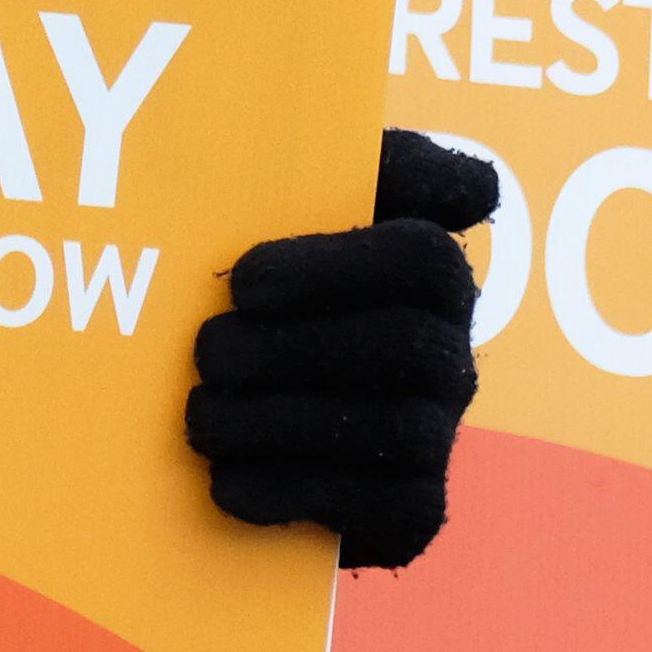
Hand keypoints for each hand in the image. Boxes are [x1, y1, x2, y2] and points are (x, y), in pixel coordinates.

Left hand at [191, 133, 497, 570]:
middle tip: (206, 353)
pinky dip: (294, 493)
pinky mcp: (419, 506)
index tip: (244, 282)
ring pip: (396, 426)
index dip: (342, 261)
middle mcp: (451, 336)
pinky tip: (225, 482)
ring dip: (282, 423)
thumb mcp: (263, 219)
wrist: (255, 434)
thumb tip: (317, 143)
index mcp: (419, 253)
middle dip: (294, 350)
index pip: (428, 234)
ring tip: (200, 417)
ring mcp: (442, 423)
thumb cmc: (256, 303)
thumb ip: (295, 169)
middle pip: (406, 338)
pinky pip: (384, 508)